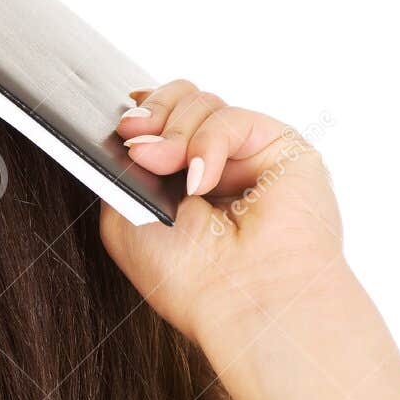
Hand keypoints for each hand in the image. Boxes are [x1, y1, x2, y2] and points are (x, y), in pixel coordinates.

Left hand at [99, 79, 354, 359]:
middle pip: (176, 99)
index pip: (155, 122)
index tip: (121, 125)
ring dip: (173, 136)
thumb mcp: (124, 221)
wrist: (242, 300)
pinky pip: (230, 118)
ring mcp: (245, 155)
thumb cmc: (186, 278)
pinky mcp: (279, 146)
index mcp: (176, 182)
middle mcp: (211, 165)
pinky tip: (201, 182)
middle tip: (136, 143)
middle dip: (150, 117)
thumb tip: (130, 126)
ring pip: (200, 103)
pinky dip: (206, 146)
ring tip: (174, 179)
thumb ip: (121, 170)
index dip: (138, 114)